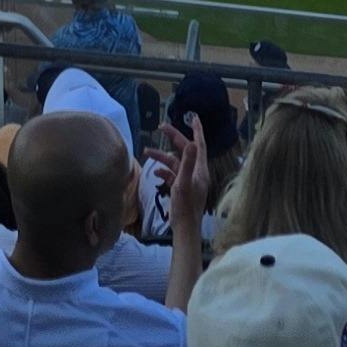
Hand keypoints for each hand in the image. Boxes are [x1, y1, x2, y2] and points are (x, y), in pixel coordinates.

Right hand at [165, 113, 212, 234]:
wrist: (184, 229)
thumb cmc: (185, 208)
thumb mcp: (184, 183)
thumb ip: (187, 163)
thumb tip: (191, 142)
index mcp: (200, 170)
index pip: (199, 145)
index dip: (197, 130)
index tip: (194, 117)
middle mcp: (196, 173)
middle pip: (185, 150)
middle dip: (173, 138)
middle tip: (161, 127)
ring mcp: (188, 181)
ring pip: (175, 163)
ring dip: (162, 157)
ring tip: (146, 152)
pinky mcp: (181, 189)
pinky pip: (172, 175)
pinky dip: (164, 171)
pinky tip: (155, 173)